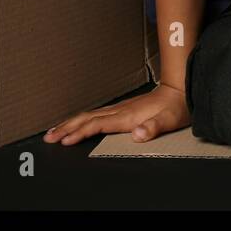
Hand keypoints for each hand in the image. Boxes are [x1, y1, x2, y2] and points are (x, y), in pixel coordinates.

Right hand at [43, 82, 190, 145]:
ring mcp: (121, 108)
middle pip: (87, 118)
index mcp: (127, 116)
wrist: (182, 89)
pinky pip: (96, 114)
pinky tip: (79, 123)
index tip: (64, 141)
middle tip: (48, 136)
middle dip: (66, 127)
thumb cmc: (177, 107)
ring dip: (71, 123)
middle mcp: (121, 111)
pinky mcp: (124, 108)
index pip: (97, 124)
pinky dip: (82, 120)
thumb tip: (138, 134)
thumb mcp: (170, 120)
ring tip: (55, 130)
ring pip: (90, 115)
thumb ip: (154, 127)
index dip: (80, 133)